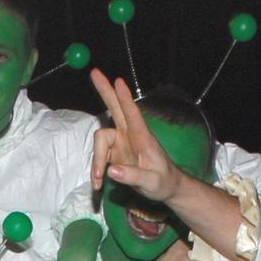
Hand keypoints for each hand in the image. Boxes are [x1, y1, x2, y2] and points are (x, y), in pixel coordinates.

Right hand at [89, 68, 186, 201]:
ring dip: (96, 160)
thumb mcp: (152, 183)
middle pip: (115, 107)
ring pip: (100, 140)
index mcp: (142, 137)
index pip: (133, 114)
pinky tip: (98, 183)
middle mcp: (129, 135)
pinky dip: (96, 169)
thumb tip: (111, 170)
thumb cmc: (163, 181)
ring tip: (97, 180)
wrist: (165, 188)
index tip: (119, 81)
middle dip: (105, 91)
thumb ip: (133, 176)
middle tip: (94, 72)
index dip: (125, 98)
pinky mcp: (114, 152)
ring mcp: (120, 142)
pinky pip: (99, 156)